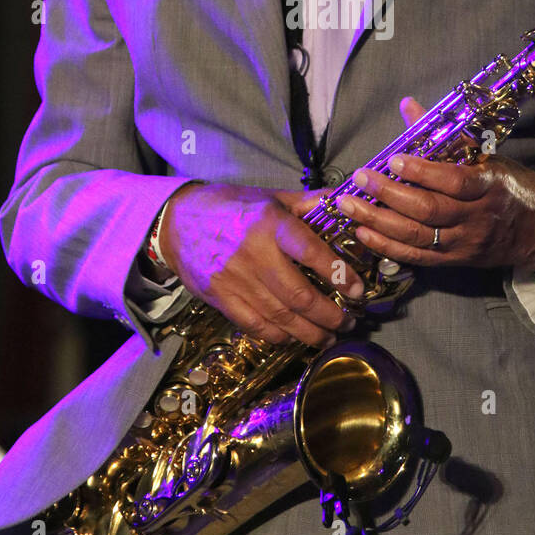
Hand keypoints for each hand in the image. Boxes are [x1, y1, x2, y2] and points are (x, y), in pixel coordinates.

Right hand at [158, 181, 364, 347]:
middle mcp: (253, 253)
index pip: (312, 252)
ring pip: (280, 317)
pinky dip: (278, 336)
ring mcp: (234, 279)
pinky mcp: (220, 298)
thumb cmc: (230, 207)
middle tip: (348, 322)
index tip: (357, 290)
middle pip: (299, 295)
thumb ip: (306, 204)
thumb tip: (343, 202)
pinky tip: (294, 338)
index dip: (339, 275)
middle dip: (329, 315)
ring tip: (328, 336)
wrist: (176, 222)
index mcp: (270, 223)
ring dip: (309, 332)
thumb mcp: (269, 197)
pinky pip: (255, 326)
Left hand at [335, 97, 534, 274]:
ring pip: (417, 236)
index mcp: (489, 185)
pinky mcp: (454, 262)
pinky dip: (387, 246)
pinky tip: (363, 232)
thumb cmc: (509, 185)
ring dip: (379, 222)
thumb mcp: (487, 156)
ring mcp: (464, 243)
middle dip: (389, 195)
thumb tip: (409, 106)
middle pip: (429, 210)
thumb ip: (446, 136)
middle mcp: (476, 217)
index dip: (422, 172)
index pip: (454, 181)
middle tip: (360, 179)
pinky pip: (416, 258)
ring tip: (349, 205)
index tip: (393, 158)